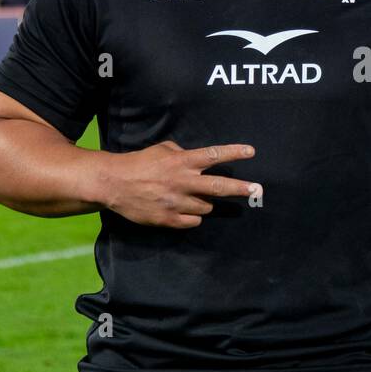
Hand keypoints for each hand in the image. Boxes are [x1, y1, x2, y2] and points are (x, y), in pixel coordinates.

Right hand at [102, 141, 258, 227]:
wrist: (113, 184)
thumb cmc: (139, 163)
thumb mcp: (162, 150)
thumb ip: (181, 153)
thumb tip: (194, 157)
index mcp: (182, 162)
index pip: (213, 155)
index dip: (234, 152)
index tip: (251, 152)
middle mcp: (183, 181)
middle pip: (219, 186)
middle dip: (241, 188)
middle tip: (257, 190)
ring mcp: (177, 202)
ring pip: (206, 206)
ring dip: (204, 202)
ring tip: (191, 197)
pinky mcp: (169, 219)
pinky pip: (193, 221)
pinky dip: (192, 216)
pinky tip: (183, 210)